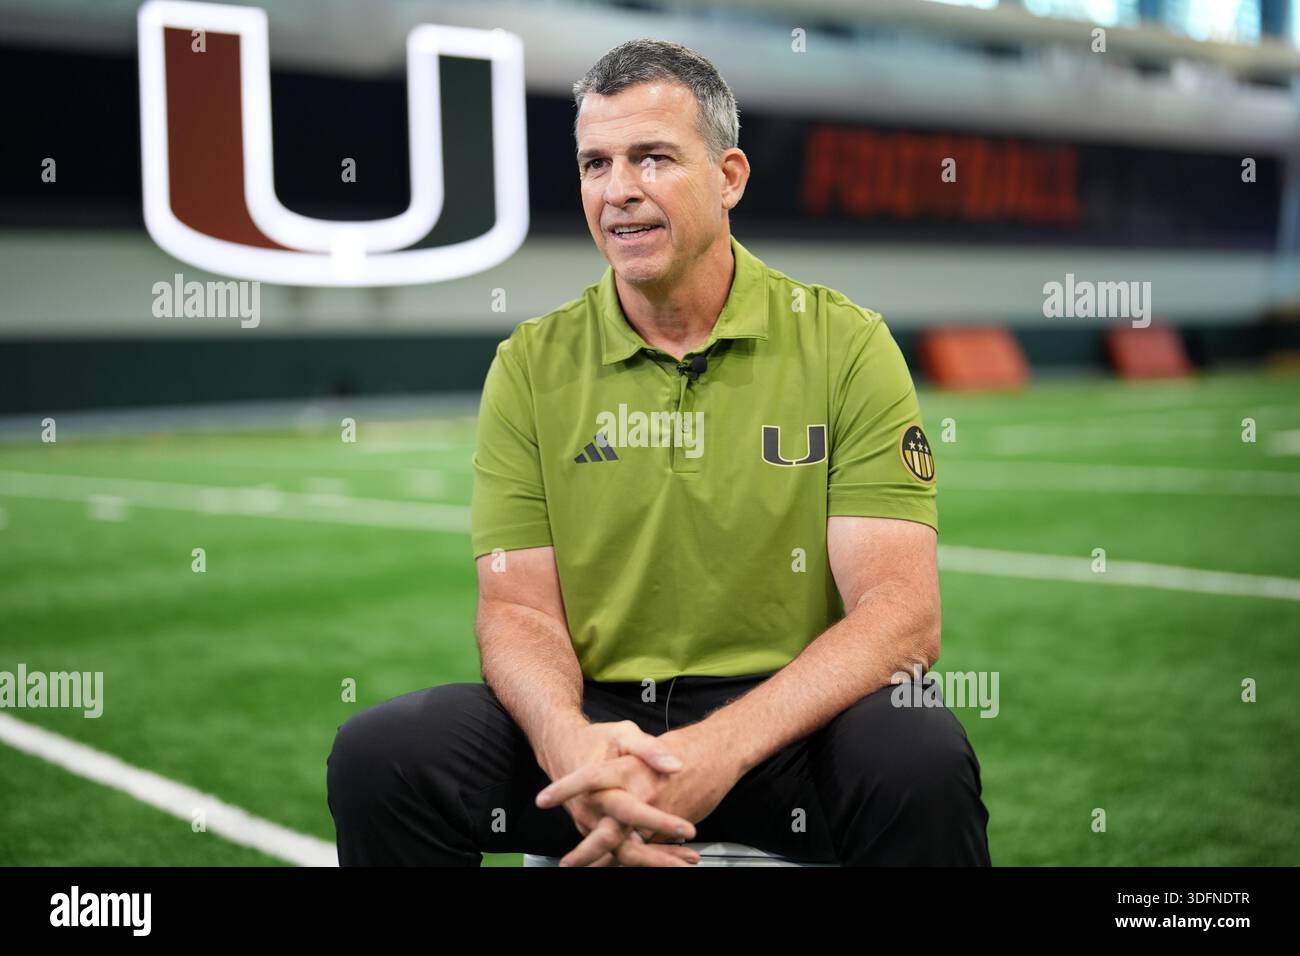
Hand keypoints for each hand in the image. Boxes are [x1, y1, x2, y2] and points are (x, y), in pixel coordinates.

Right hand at [535, 717, 698, 862]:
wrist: (562, 748)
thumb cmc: (595, 740)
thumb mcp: (623, 734)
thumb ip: (649, 749)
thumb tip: (675, 765)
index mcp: (598, 789)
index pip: (628, 811)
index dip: (657, 821)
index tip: (685, 829)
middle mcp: (592, 814)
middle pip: (622, 847)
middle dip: (655, 859)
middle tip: (684, 864)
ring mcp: (592, 827)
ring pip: (624, 854)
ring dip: (655, 860)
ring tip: (687, 862)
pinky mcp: (596, 832)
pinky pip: (622, 850)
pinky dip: (648, 855)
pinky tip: (674, 856)